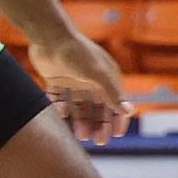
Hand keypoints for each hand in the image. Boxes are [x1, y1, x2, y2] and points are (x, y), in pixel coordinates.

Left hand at [29, 31, 130, 145]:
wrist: (48, 36)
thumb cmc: (76, 53)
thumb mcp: (98, 75)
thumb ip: (113, 94)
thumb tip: (130, 111)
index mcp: (106, 76)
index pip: (116, 101)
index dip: (117, 118)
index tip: (115, 135)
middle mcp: (91, 78)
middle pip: (98, 107)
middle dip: (100, 124)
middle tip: (99, 141)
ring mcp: (73, 79)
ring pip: (79, 106)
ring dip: (82, 120)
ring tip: (81, 135)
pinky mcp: (55, 79)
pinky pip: (58, 98)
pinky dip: (60, 108)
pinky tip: (62, 114)